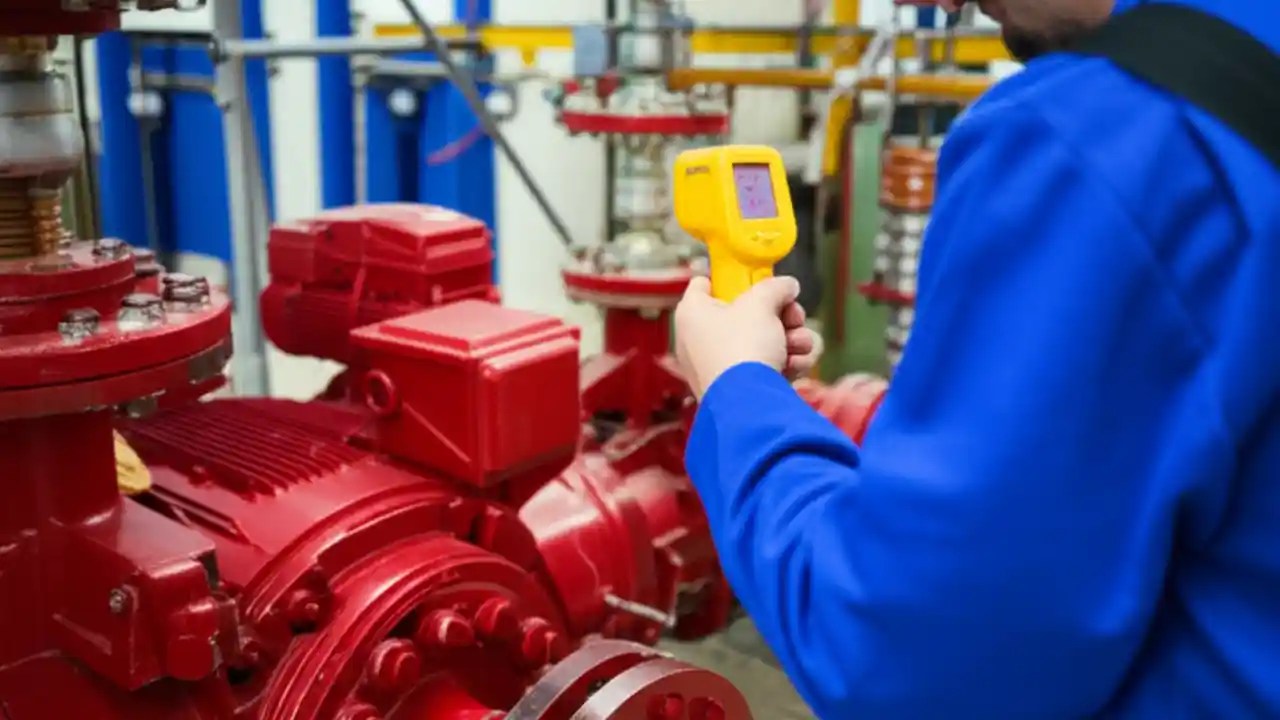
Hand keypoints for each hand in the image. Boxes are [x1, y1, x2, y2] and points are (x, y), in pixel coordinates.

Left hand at [674, 275, 822, 399]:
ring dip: (789, 340)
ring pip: (760, 342)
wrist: (747, 404)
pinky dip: (783, 364)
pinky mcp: (736, 390)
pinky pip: (762, 368)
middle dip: (778, 315)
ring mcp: (718, 367)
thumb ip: (776, 287)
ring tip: (800, 344)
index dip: (733, 280)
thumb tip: (787, 285)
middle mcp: (699, 339)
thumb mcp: (761, 304)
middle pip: (744, 315)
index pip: (705, 284)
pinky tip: (797, 365)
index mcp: (693, 313)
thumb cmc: (743, 344)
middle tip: (794, 317)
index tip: (758, 283)